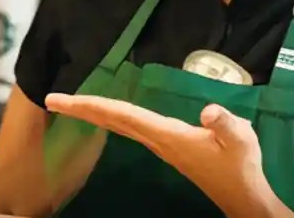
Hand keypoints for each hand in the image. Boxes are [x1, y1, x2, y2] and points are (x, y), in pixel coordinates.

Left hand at [45, 94, 293, 217]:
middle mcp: (154, 140)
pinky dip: (111, 115)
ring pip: (117, 124)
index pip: (122, 115)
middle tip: (51, 98)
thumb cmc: (240, 167)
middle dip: (80, 108)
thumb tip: (211, 111)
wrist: (242, 196)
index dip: (93, 104)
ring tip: (69, 102)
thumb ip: (225, 124)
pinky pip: (128, 126)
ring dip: (92, 112)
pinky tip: (104, 113)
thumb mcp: (241, 140)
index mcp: (166, 135)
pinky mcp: (164, 146)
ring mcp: (157, 144)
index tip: (64, 100)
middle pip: (110, 120)